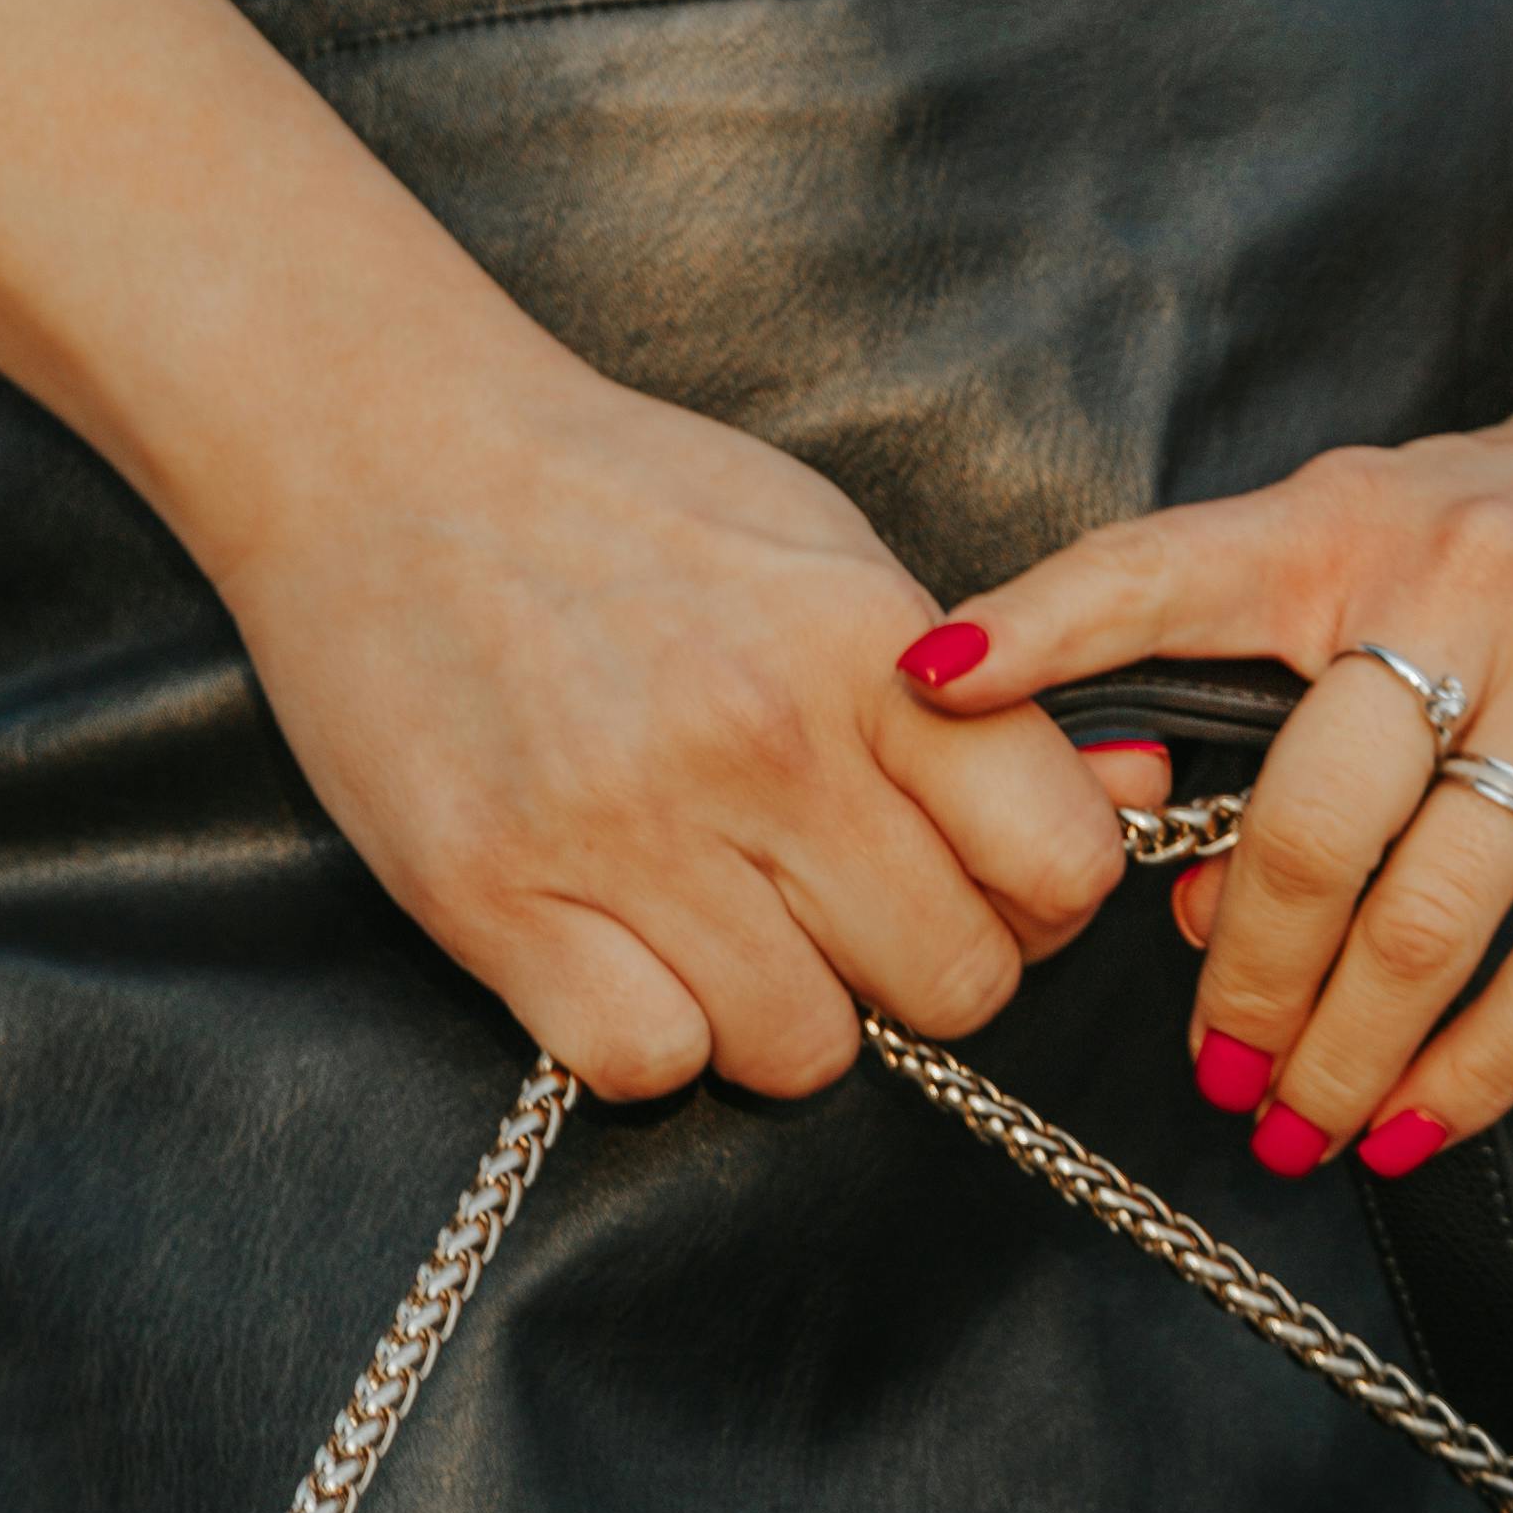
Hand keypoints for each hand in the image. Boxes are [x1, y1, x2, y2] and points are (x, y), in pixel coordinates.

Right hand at [208, 315, 1161, 1105]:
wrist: (376, 446)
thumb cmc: (620, 508)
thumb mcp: (827, 554)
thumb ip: (979, 692)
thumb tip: (1136, 794)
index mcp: (864, 650)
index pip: (1061, 865)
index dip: (1034, 902)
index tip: (971, 878)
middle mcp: (759, 743)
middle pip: (950, 986)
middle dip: (909, 970)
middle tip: (832, 911)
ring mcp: (624, 826)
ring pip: (803, 1053)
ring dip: (774, 1013)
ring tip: (711, 918)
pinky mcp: (495, 895)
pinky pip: (647, 1066)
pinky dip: (646, 1036)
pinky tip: (617, 946)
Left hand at [891, 177, 1512, 1176]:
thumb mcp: (1381, 532)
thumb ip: (1267, 674)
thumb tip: (1183, 886)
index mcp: (1355, 521)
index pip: (1168, 574)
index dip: (1044, 629)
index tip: (932, 693)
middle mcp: (1471, 588)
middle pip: (1312, 827)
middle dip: (1245, 978)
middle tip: (1213, 1067)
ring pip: (1432, 918)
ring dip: (1346, 1049)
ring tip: (1301, 1118)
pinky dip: (1476, 1070)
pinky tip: (1417, 1120)